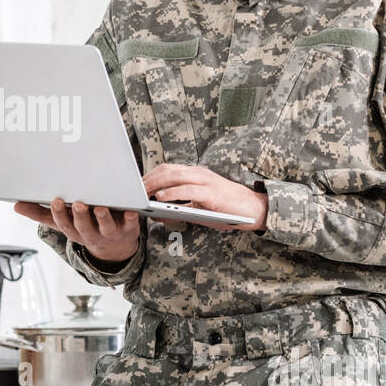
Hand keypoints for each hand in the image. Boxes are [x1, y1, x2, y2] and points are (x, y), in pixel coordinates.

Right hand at [12, 198, 140, 263]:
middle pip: (83, 227)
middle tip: (78, 204)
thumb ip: (40, 214)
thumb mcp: (62, 224)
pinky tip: (130, 211)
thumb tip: (16, 205)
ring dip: (103, 218)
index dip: (60, 214)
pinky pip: (130, 225)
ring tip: (100, 207)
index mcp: (74, 231)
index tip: (56, 201)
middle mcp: (91, 234)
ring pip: (105, 227)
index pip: (64, 224)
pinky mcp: (128, 230)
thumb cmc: (85, 229)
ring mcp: (110, 233)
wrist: (115, 249)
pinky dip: (131, 219)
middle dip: (80, 216)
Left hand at [142, 163, 267, 230]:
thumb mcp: (197, 210)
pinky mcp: (212, 193)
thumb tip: (155, 215)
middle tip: (132, 189)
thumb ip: (177, 210)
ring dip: (156, 184)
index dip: (149, 176)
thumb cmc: (225, 209)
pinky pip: (188, 190)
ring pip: (175, 176)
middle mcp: (199, 174)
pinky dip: (172, 192)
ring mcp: (206, 181)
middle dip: (148, 179)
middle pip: (167, 170)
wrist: (253, 210)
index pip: (167, 170)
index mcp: (195, 175)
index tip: (134, 185)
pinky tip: (161, 197)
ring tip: (141, 193)